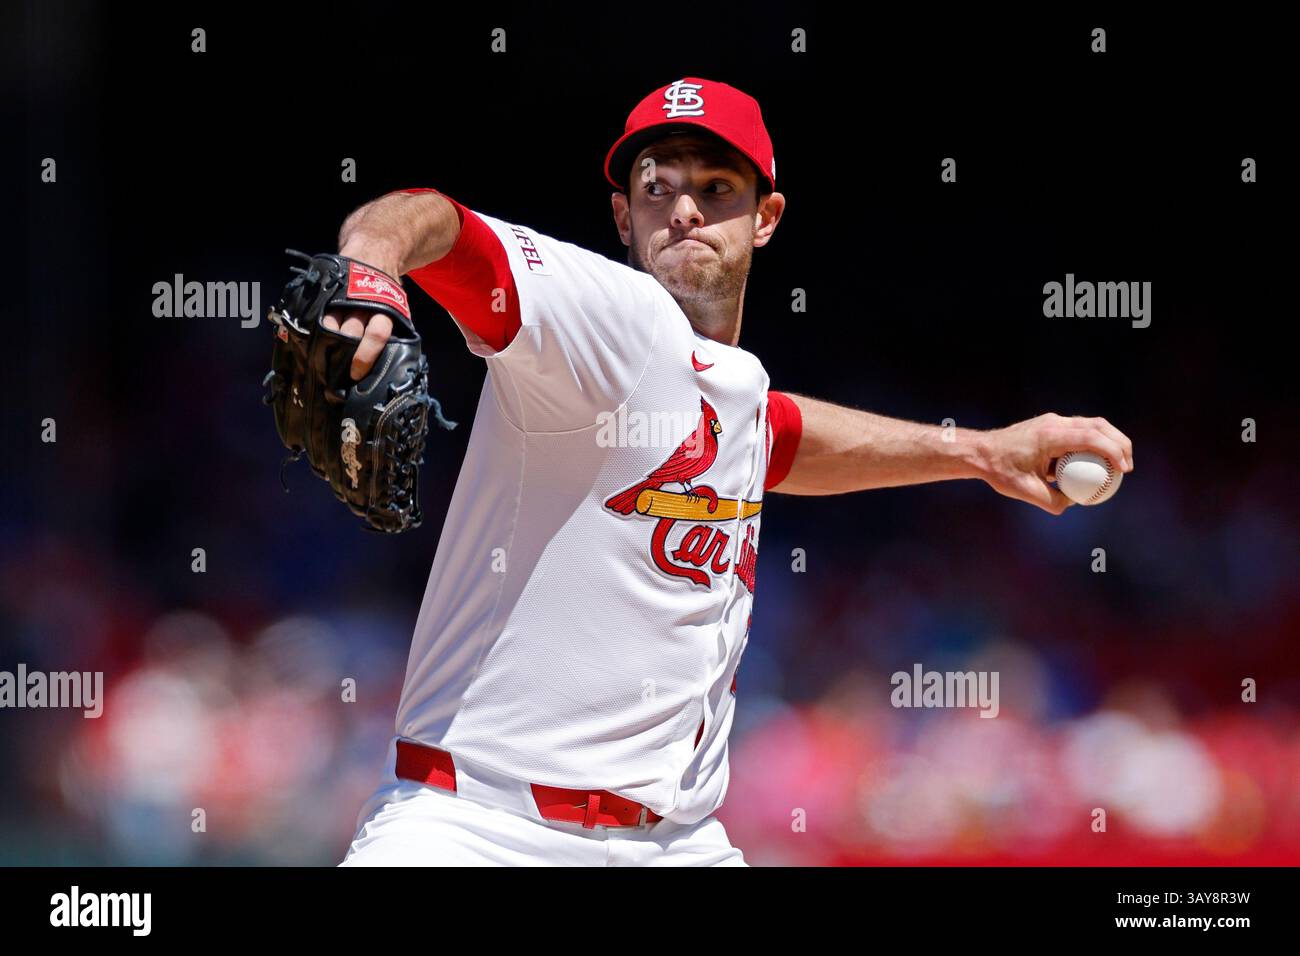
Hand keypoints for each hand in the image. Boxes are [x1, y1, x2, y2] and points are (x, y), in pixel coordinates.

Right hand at [321, 249, 400, 379]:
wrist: (372, 255)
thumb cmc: (384, 290)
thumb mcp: (397, 306)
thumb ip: (391, 330)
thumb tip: (388, 365)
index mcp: (384, 308)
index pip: (376, 334)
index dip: (365, 356)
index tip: (356, 374)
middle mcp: (361, 302)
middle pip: (349, 333)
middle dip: (342, 355)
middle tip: (336, 373)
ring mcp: (341, 296)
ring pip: (328, 325)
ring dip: (325, 344)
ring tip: (320, 360)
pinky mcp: (327, 293)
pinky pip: (316, 314)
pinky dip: (313, 330)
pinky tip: (309, 342)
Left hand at [977, 413, 1133, 514]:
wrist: (979, 452)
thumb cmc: (999, 471)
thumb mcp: (1026, 492)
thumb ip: (1053, 501)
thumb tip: (1075, 503)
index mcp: (1049, 436)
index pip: (1091, 437)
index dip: (1113, 451)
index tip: (1123, 469)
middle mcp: (1053, 423)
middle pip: (1098, 425)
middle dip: (1119, 443)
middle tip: (1127, 466)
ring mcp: (1052, 421)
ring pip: (1091, 424)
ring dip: (1108, 440)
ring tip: (1117, 464)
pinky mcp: (1050, 424)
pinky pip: (1078, 430)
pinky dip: (1092, 442)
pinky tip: (1094, 462)